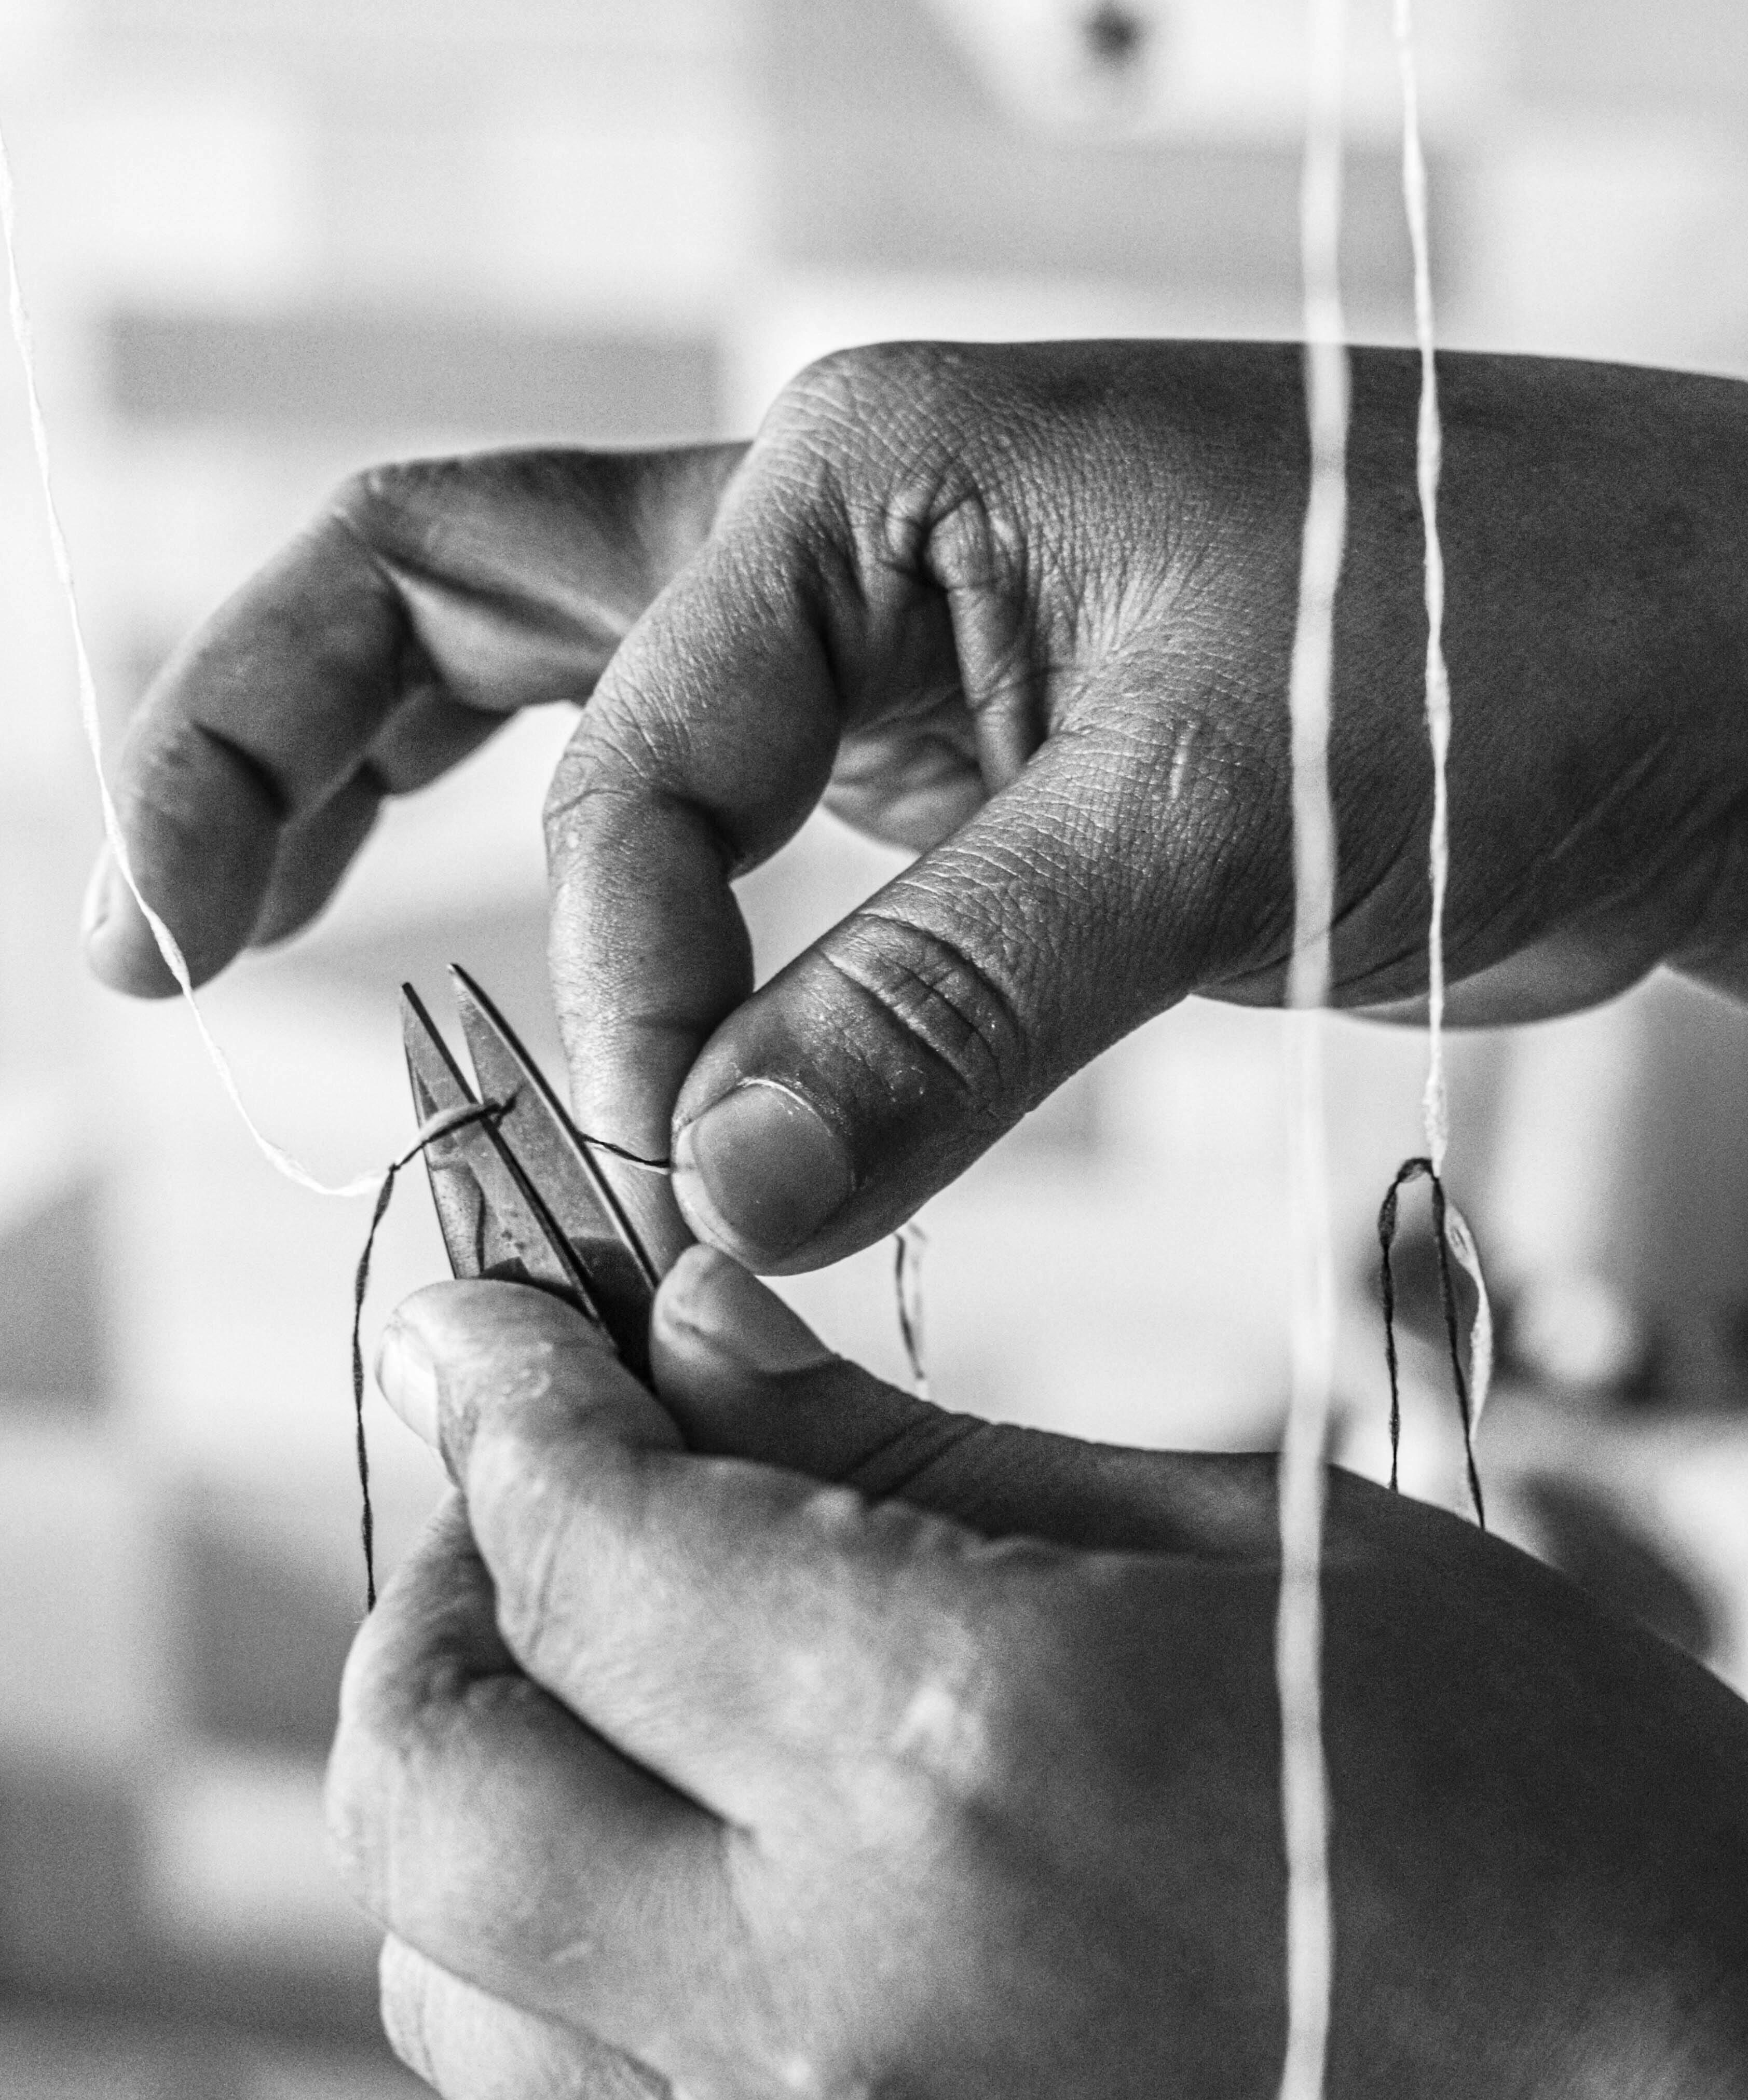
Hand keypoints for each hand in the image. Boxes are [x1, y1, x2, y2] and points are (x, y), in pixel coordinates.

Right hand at [91, 348, 1747, 1261]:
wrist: (1702, 678)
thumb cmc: (1515, 645)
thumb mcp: (1214, 817)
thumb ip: (952, 1006)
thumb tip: (717, 1195)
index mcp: (863, 482)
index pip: (629, 773)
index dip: (640, 995)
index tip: (711, 1177)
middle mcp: (845, 549)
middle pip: (459, 594)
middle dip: (273, 738)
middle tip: (138, 929)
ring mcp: (897, 666)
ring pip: (569, 705)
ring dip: (388, 795)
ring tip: (223, 930)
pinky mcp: (967, 790)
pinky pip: (734, 843)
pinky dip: (629, 925)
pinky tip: (575, 1019)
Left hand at [326, 1253, 1747, 2099]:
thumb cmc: (1577, 1853)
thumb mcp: (1276, 1562)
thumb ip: (929, 1465)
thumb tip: (694, 1345)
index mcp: (947, 1748)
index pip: (571, 1536)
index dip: (497, 1388)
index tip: (488, 1313)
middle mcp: (823, 1993)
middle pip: (423, 1788)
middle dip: (430, 1606)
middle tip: (543, 1507)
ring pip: (453, 1999)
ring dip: (478, 1815)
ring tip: (615, 1708)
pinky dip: (563, 2004)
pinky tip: (699, 1905)